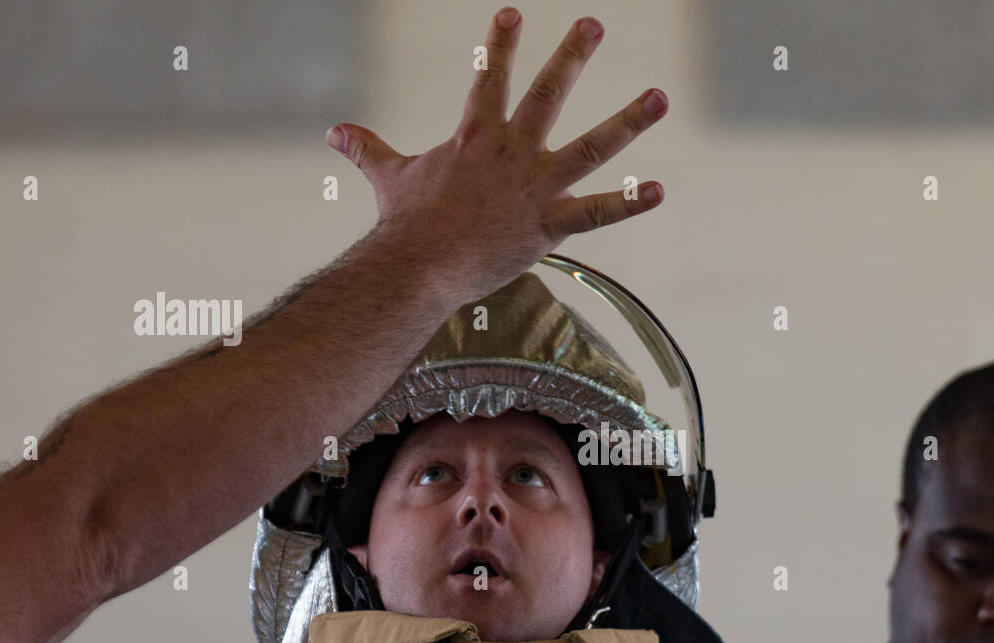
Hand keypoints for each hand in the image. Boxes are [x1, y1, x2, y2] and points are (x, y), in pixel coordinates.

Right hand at [326, 7, 667, 307]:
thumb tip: (333, 131)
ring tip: (659, 97)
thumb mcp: (387, 176)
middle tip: (593, 24)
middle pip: (548, 94)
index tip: (513, 14)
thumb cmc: (404, 224)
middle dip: (572, 56)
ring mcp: (534, 187)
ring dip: (628, 122)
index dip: (502, 44)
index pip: (490, 78)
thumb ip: (367, 147)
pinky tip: (660, 190)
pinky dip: (631, 203)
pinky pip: (597, 212)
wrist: (418, 267)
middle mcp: (511, 153)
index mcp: (474, 137)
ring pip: (591, 147)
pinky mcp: (548, 225)